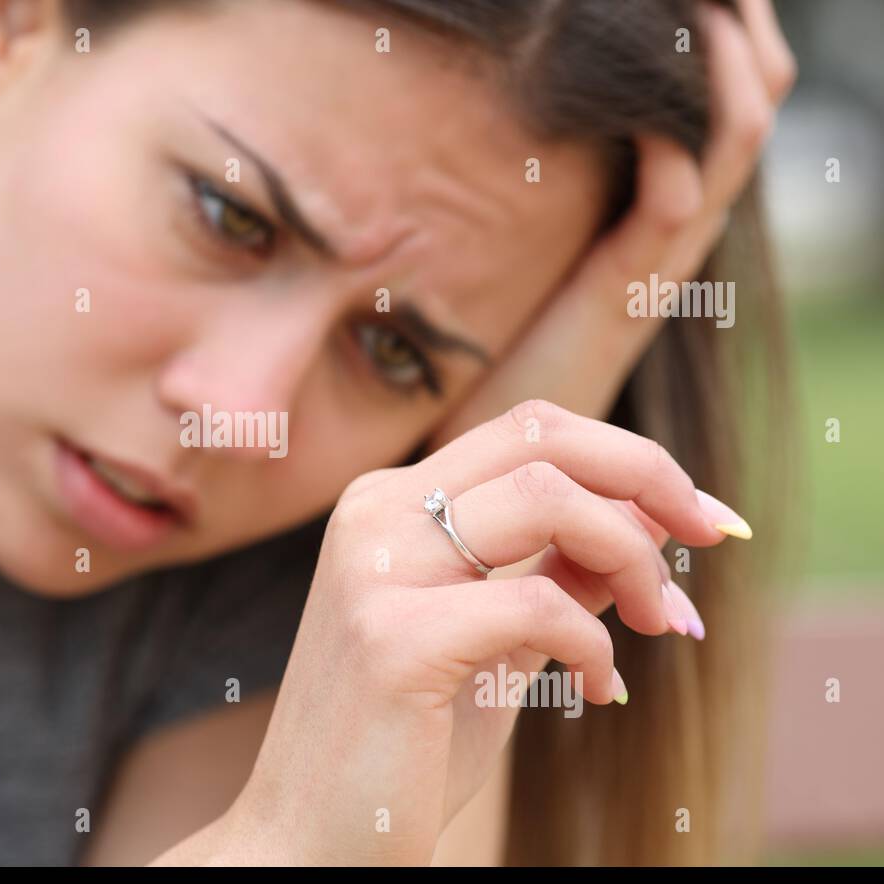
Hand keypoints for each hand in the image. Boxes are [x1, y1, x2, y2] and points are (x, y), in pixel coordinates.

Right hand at [220, 400, 749, 864]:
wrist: (313, 837)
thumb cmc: (406, 744)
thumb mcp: (497, 642)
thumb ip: (557, 573)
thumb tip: (653, 522)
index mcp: (389, 506)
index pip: (528, 429)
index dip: (630, 458)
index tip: (702, 518)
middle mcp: (374, 517)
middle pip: (541, 434)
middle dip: (650, 477)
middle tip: (713, 539)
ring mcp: (377, 572)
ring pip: (547, 496)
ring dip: (634, 557)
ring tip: (656, 626)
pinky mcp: (393, 640)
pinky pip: (538, 605)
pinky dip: (596, 646)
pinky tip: (597, 695)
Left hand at [428, 0, 795, 437]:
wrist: (511, 459)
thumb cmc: (511, 353)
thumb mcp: (543, 253)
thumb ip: (557, 189)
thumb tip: (536, 109)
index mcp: (666, 210)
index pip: (733, 100)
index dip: (728, 35)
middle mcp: (679, 228)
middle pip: (753, 100)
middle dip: (738, 29)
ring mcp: (662, 259)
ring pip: (734, 136)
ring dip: (718, 62)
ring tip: (695, 4)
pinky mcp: (627, 293)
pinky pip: (674, 198)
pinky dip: (664, 137)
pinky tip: (635, 102)